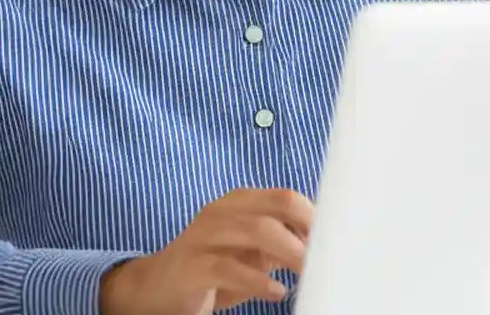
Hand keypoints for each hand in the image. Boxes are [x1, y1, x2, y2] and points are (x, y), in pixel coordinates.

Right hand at [99, 188, 312, 314]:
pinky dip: (258, 281)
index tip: (334, 242)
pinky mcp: (191, 266)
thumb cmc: (212, 269)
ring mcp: (203, 236)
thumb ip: (281, 242)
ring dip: (290, 252)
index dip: (314, 217)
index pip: (285, 197)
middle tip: (327, 258)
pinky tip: (276, 292)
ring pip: (256, 230)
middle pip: (276, 206)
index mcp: (238, 203)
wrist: (155, 289)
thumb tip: (325, 243)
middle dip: (308, 231)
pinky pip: (228, 268)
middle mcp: (221, 212)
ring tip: (308, 274)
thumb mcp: (251, 253)